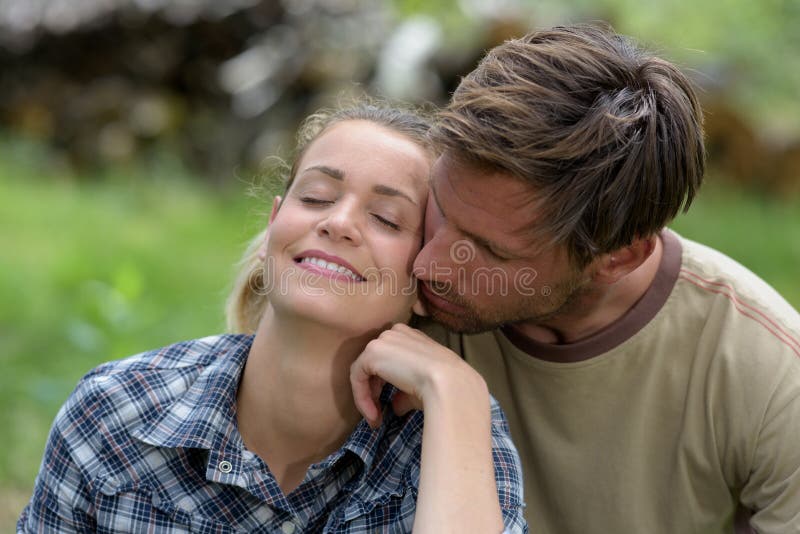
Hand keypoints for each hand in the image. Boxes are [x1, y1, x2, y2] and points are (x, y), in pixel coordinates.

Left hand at [350, 323, 483, 427]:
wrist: (448, 383)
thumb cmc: (441, 386)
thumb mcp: (420, 388)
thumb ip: (404, 394)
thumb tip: (395, 407)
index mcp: (410, 337)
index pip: (389, 359)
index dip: (384, 384)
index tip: (388, 407)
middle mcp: (395, 333)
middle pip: (373, 363)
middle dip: (374, 390)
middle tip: (378, 414)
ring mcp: (383, 340)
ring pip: (364, 370)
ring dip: (367, 397)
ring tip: (375, 418)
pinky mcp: (372, 352)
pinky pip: (357, 376)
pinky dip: (362, 397)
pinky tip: (373, 414)